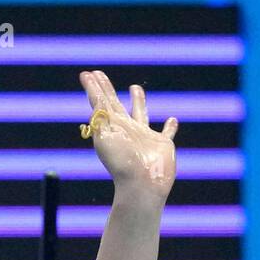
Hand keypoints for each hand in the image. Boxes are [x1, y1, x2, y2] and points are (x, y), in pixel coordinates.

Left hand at [78, 70, 177, 200]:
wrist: (141, 185)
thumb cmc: (122, 164)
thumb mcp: (105, 137)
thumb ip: (101, 116)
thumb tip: (95, 96)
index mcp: (111, 127)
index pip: (99, 102)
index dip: (93, 88)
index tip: (86, 74)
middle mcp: (125, 130)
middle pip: (114, 104)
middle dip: (106, 89)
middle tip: (100, 74)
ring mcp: (144, 137)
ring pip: (140, 113)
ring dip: (138, 100)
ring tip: (135, 87)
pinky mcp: (162, 145)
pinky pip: (167, 133)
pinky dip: (170, 127)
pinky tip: (172, 120)